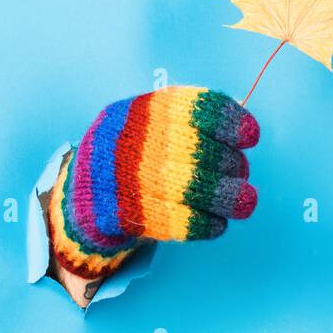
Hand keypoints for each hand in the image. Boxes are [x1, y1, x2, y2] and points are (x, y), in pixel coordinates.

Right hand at [45, 86, 259, 293]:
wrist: (81, 199)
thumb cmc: (131, 157)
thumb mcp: (150, 126)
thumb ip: (191, 124)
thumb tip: (245, 132)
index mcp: (141, 111)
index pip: (194, 108)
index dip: (229, 122)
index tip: (250, 136)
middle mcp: (132, 140)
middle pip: (199, 151)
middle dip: (231, 165)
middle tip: (241, 174)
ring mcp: (126, 178)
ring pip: (192, 187)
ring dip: (228, 197)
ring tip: (247, 201)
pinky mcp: (125, 214)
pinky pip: (178, 221)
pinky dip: (206, 223)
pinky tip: (218, 223)